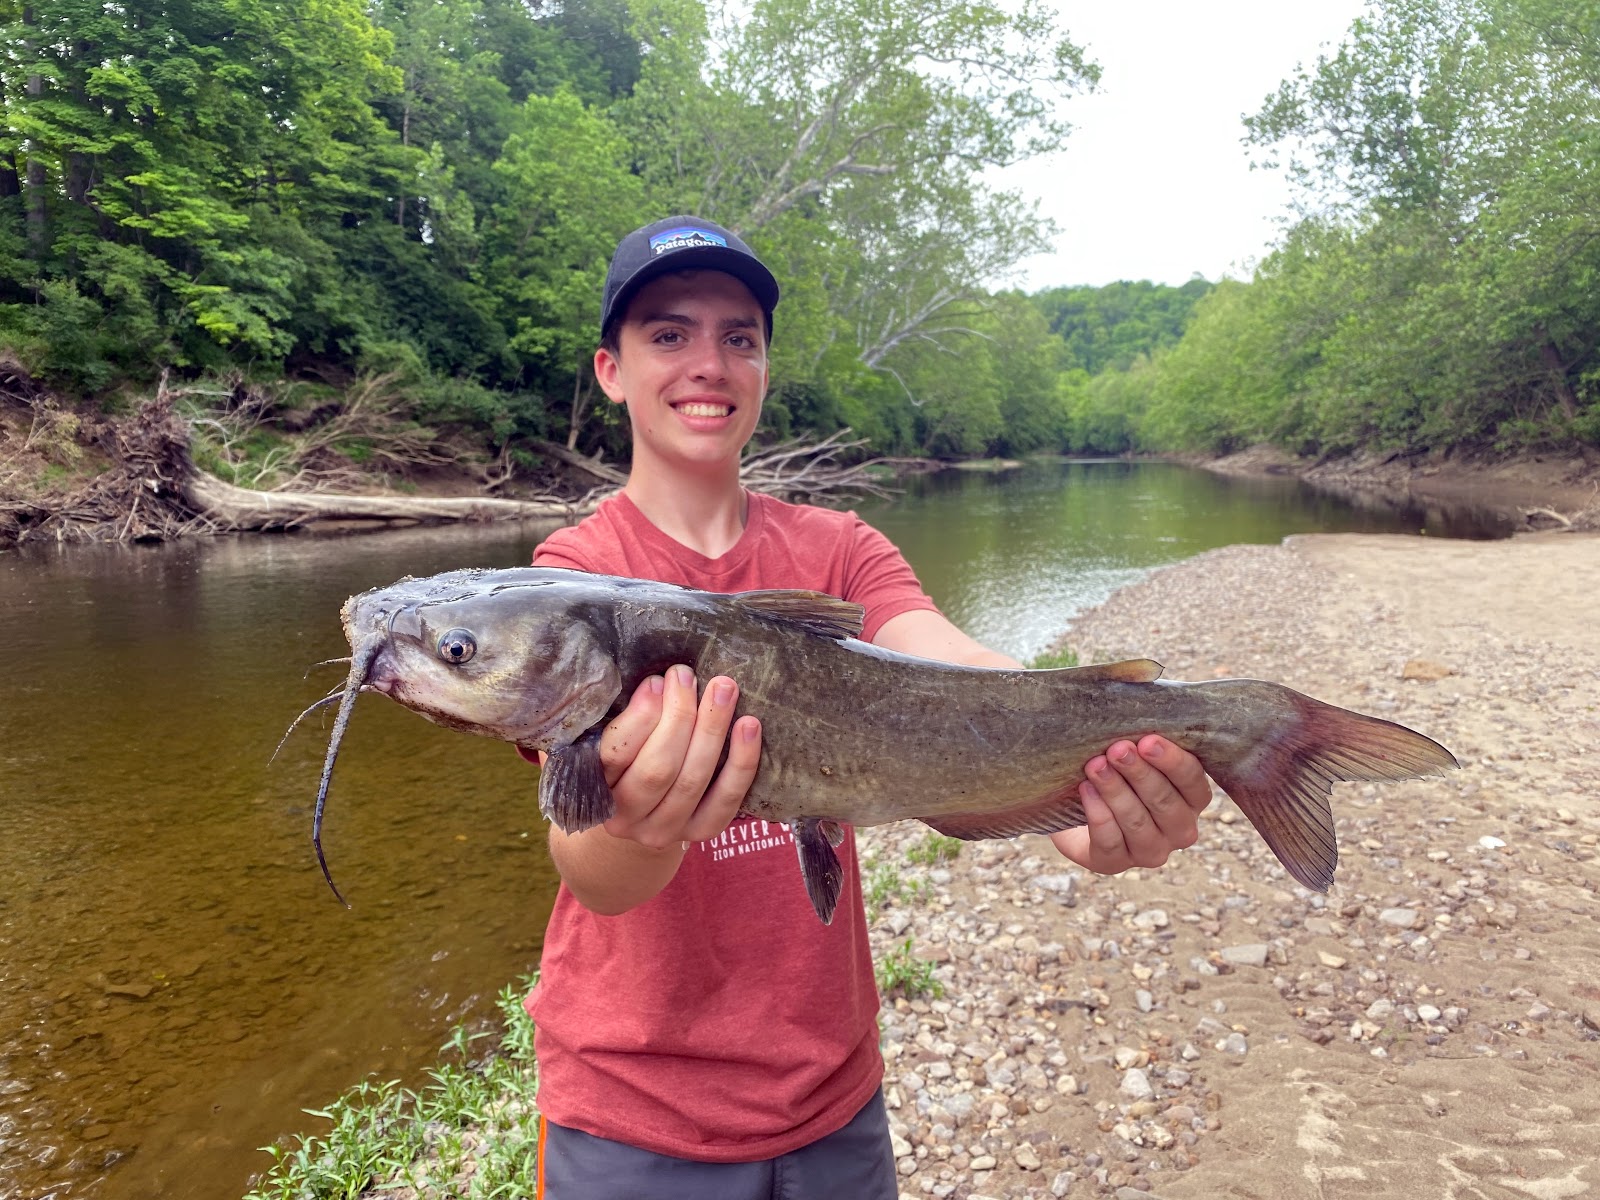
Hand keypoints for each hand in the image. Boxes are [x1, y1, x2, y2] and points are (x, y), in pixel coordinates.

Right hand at [596, 664, 761, 851]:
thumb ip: (627, 719)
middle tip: (689, 677)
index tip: (657, 681)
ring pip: (692, 780)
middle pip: (658, 769)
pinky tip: (749, 725)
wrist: (638, 814)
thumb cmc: (623, 763)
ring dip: (712, 729)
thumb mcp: (611, 740)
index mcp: (594, 790)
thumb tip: (658, 684)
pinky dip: (741, 762)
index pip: (614, 756)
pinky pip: (726, 799)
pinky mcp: (699, 832)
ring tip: (723, 689)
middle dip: (679, 716)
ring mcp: (663, 830)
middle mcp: (625, 819)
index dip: (639, 717)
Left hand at [1050, 735, 1210, 873]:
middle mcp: (1179, 829)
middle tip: (1117, 749)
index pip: (1192, 780)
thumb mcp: (1132, 748)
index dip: (1171, 761)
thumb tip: (1141, 690)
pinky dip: (1098, 814)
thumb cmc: (1113, 767)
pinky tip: (1085, 790)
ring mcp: (1150, 851)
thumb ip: (1143, 732)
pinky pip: (1110, 842)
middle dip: (1139, 773)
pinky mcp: (1115, 863)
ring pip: (1138, 823)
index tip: (1147, 740)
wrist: (1072, 802)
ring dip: (1116, 792)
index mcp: (1192, 798)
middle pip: (1165, 802)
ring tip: (1095, 766)